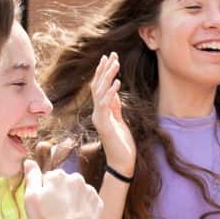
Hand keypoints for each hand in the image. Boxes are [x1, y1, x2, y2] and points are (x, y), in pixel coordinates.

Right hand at [22, 158, 101, 218]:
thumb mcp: (31, 198)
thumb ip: (31, 177)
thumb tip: (29, 161)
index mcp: (57, 175)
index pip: (48, 179)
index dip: (44, 193)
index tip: (44, 206)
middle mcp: (75, 178)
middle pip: (64, 183)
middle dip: (60, 194)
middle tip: (55, 213)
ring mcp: (89, 190)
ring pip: (77, 192)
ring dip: (72, 200)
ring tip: (66, 218)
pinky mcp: (98, 202)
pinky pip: (89, 202)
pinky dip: (83, 208)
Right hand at [90, 53, 135, 177]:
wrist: (121, 163)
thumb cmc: (122, 144)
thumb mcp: (120, 121)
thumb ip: (115, 107)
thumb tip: (114, 93)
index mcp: (101, 111)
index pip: (100, 88)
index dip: (103, 72)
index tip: (108, 57)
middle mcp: (97, 113)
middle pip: (98, 86)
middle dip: (104, 69)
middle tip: (111, 54)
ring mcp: (99, 119)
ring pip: (100, 93)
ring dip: (108, 77)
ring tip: (116, 63)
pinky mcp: (104, 126)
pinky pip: (105, 106)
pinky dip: (111, 93)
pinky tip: (117, 82)